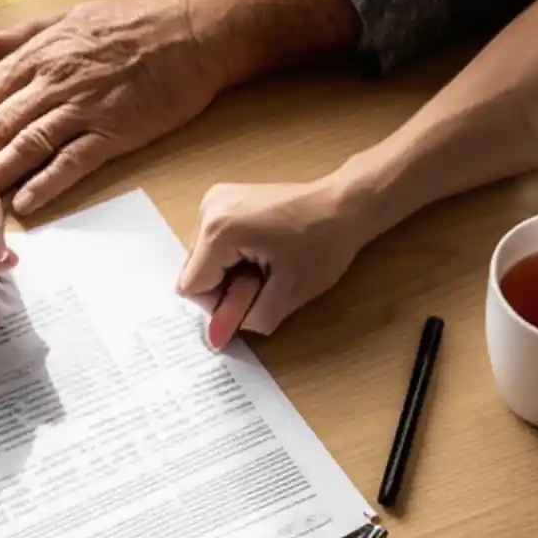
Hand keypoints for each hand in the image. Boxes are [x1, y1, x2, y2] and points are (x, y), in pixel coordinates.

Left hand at [0, 0, 222, 214]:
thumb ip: (25, 35)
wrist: (192, 31)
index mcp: (40, 57)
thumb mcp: (71, 18)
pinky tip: (26, 204)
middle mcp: (53, 83)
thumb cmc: (135, 22)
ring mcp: (82, 108)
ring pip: (27, 146)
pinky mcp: (113, 131)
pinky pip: (72, 162)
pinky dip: (46, 184)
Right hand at [177, 179, 371, 336]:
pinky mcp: (224, 199)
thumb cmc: (323, 246)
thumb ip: (248, 319)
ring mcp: (215, 200)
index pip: (192, 287)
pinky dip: (232, 256)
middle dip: (226, 287)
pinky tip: (260, 252)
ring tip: (266, 265)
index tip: (254, 297)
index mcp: (218, 230)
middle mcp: (208, 209)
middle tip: (265, 282)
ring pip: (204, 259)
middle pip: (195, 271)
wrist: (345, 206)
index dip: (220, 304)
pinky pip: (213, 243)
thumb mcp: (288, 294)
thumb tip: (218, 338)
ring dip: (229, 273)